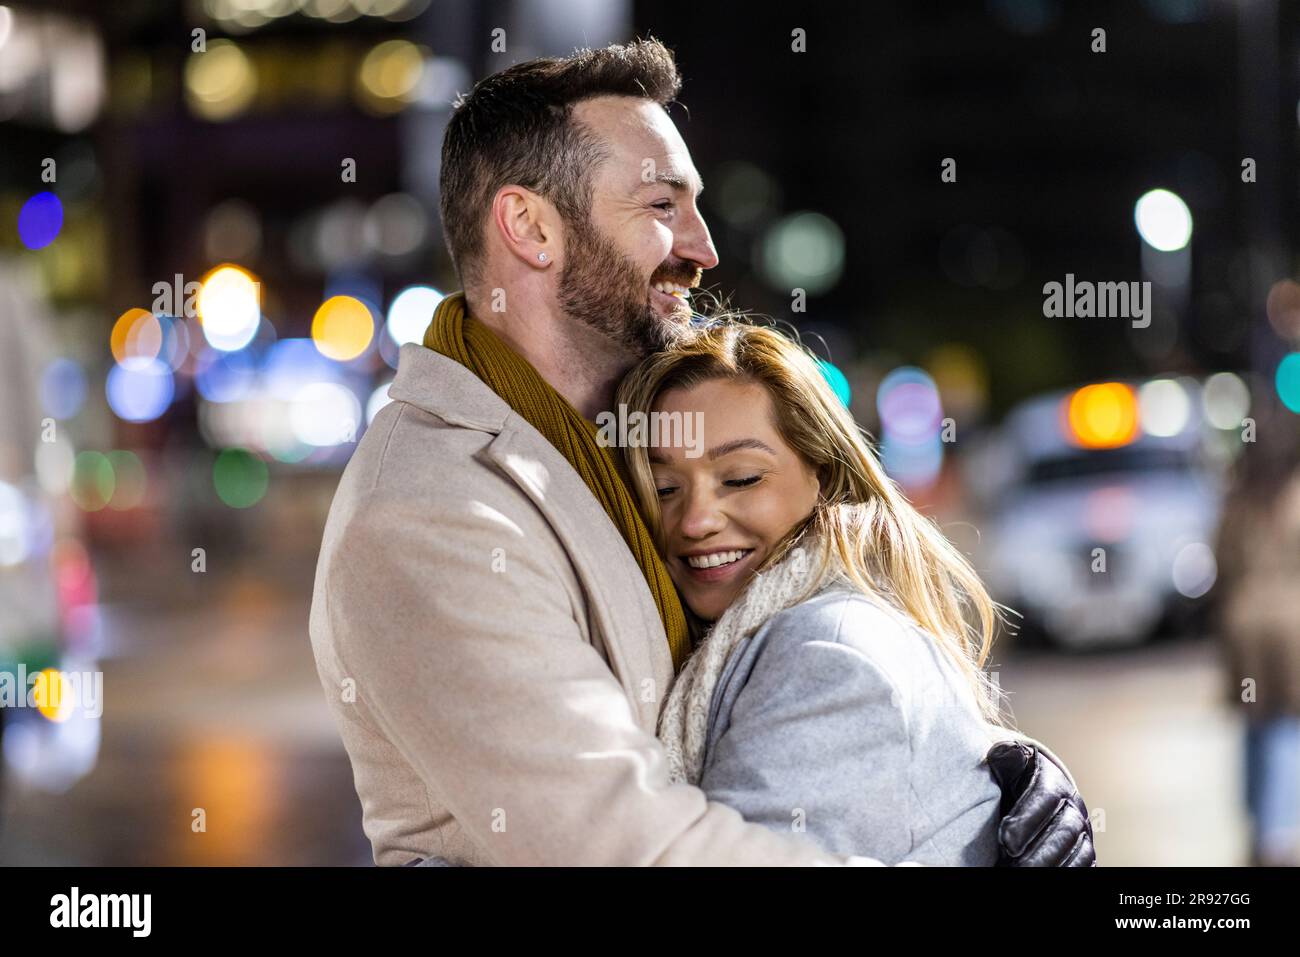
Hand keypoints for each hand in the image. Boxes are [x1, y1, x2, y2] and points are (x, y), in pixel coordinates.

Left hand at [987, 740, 1095, 866]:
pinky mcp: (1082, 853)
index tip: (1005, 839)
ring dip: (1051, 865)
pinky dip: (1066, 872)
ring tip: (1020, 873)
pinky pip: (1083, 865)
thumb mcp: (1005, 762)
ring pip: (1078, 853)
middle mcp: (1072, 807)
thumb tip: (1002, 752)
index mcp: (1054, 781)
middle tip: (1012, 864)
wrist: (1021, 790)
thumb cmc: (1008, 777)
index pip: (1047, 796)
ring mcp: (1081, 833)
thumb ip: (1005, 756)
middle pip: (1064, 831)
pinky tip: (1041, 880)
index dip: (1027, 818)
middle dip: (1039, 851)